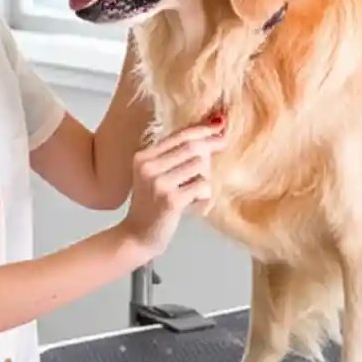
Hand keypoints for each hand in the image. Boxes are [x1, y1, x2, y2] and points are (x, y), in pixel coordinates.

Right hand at [120, 114, 226, 256]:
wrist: (138, 235)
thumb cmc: (152, 205)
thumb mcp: (155, 175)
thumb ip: (174, 157)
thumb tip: (210, 134)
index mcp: (143, 157)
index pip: (178, 135)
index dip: (202, 129)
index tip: (220, 126)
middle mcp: (148, 167)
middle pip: (192, 147)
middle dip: (211, 146)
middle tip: (223, 145)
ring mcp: (159, 183)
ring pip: (200, 166)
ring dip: (205, 177)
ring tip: (195, 191)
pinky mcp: (171, 200)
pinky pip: (202, 186)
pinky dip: (205, 195)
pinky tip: (195, 204)